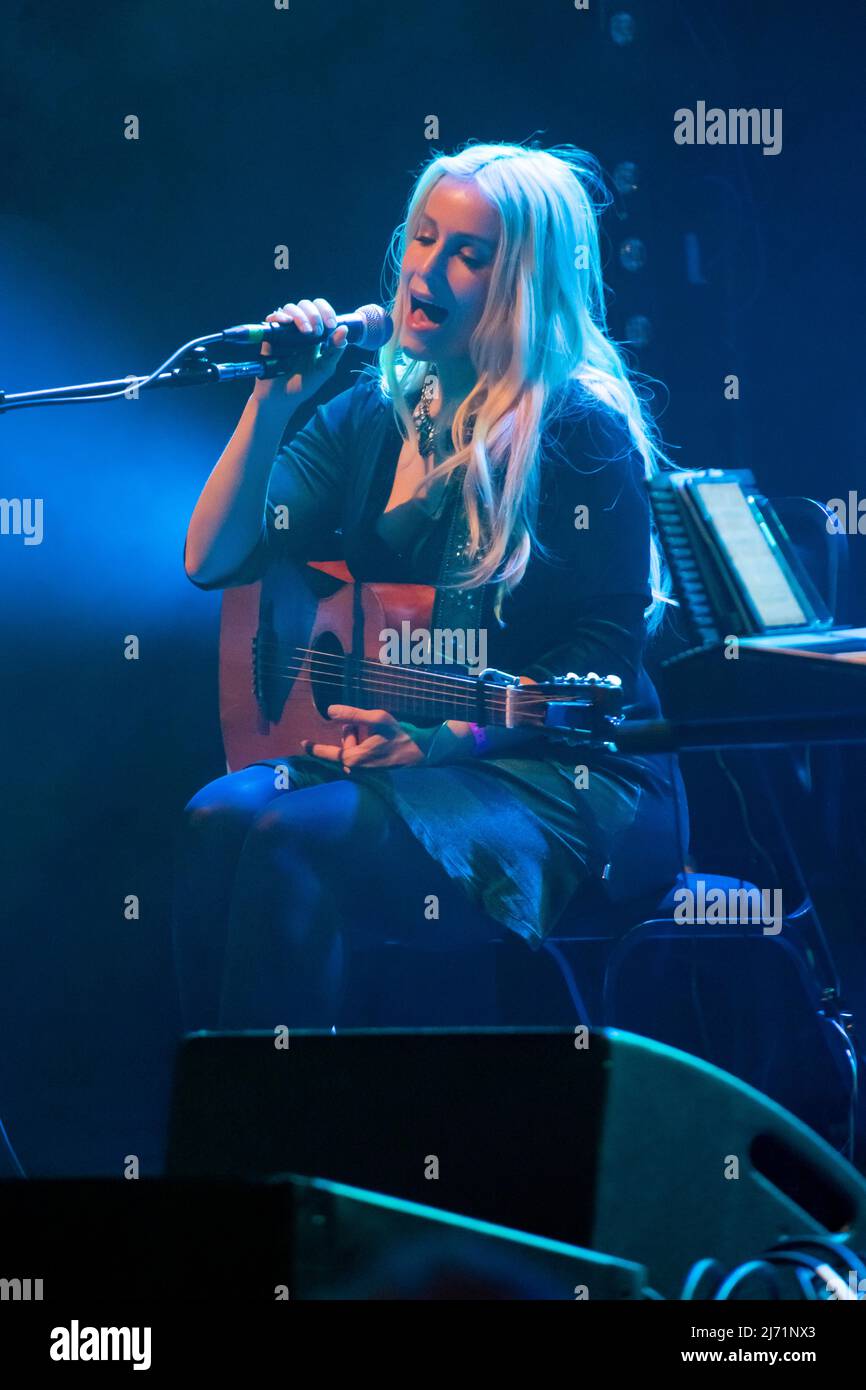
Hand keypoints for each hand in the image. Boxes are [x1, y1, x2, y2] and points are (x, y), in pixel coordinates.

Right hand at [252, 296, 348, 406]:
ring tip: (306, 331)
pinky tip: (287, 323)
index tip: (331, 325)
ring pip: (291, 308)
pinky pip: (273, 318)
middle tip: (318, 331)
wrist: (282, 398)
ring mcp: (286, 332)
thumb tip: (344, 329)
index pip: (321, 311)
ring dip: (300, 315)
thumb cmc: (304, 384)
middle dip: (314, 314)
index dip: (327, 312)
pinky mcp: (271, 337)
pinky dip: (280, 316)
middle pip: (306, 305)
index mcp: (316, 335)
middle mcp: (301, 330)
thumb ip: (335, 351)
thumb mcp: (324, 369)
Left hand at [302, 705, 425, 771]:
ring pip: (351, 749)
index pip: (327, 752)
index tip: (302, 743)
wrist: (417, 753)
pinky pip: (360, 754)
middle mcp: (355, 767)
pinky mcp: (370, 770)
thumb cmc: (398, 735)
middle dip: (351, 732)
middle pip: (343, 745)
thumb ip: (352, 714)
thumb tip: (329, 710)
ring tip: (372, 730)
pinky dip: (363, 743)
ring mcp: (363, 771)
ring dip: (358, 737)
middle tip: (363, 724)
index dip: (314, 747)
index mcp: (353, 757)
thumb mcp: (376, 719)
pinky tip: (377, 738)